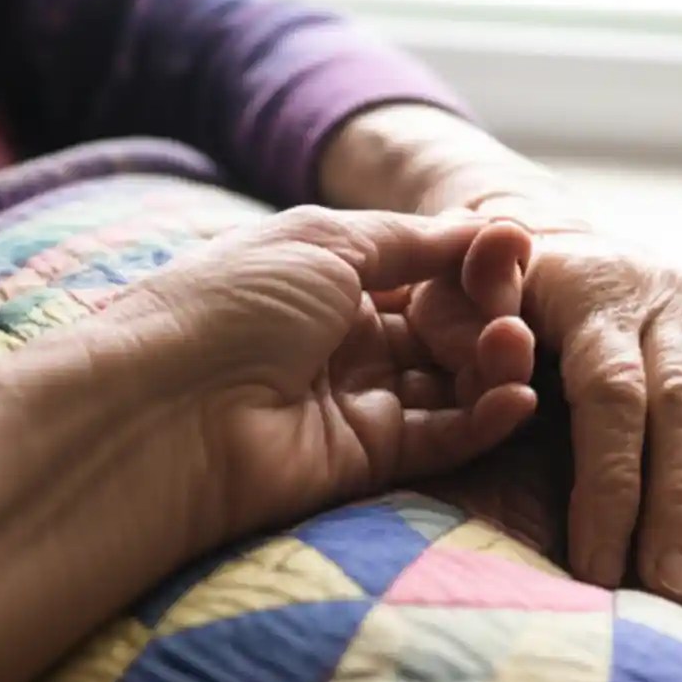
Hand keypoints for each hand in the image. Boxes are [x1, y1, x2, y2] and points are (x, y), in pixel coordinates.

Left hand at [88, 207, 537, 545]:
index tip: (512, 243)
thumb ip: (407, 239)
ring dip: (492, 362)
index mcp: (325, 275)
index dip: (466, 258)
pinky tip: (516, 399)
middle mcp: (344, 335)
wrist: (165, 410)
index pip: (421, 266)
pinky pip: (442, 437)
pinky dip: (483, 420)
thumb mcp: (321, 241)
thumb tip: (478, 225)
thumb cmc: (229, 305)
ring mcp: (356, 396)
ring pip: (451, 380)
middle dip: (484, 310)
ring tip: (511, 347)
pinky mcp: (366, 457)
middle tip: (510, 305)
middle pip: (443, 323)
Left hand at [409, 195, 681, 598]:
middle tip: (648, 589)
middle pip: (662, 407)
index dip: (605, 479)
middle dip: (655, 504)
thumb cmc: (482, 289)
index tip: (590, 564)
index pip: (606, 392)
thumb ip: (464, 318)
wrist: (544, 240)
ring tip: (678, 577)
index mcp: (578, 284)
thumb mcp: (452, 291)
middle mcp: (643, 290)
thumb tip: (506, 342)